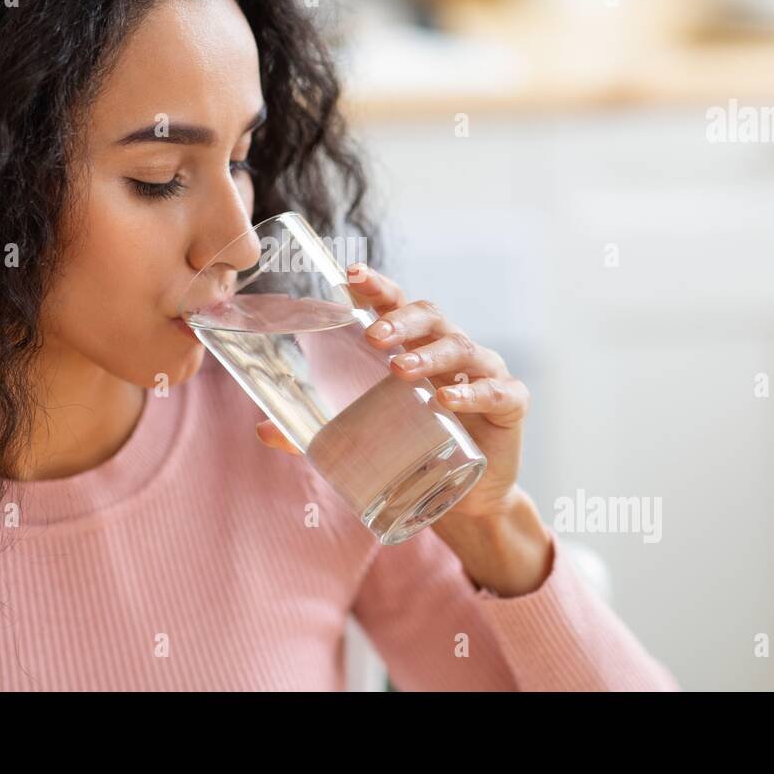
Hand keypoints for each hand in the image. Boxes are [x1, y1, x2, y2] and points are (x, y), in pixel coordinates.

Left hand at [255, 262, 529, 522]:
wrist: (467, 499)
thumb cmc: (414, 449)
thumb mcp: (366, 436)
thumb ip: (315, 433)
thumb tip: (262, 429)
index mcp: (415, 345)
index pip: (395, 304)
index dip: (376, 286)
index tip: (350, 274)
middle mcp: (450, 349)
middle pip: (430, 316)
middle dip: (400, 320)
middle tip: (373, 336)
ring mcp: (484, 372)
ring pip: (461, 348)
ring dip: (430, 355)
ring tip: (401, 370)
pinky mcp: (511, 404)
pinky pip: (496, 390)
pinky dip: (473, 393)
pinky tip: (448, 402)